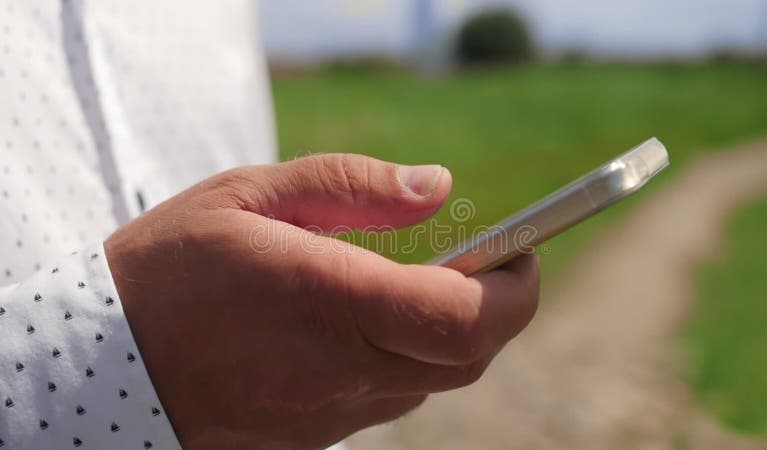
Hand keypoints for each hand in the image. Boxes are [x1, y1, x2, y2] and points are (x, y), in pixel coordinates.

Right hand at [105, 154, 538, 449]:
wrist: (102, 365)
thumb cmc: (173, 267)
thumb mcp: (252, 195)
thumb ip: (354, 187)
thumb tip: (438, 186)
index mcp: (332, 301)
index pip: (467, 317)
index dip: (516, 286)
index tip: (520, 250)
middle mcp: (343, 368)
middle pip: (470, 356)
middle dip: (497, 308)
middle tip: (482, 261)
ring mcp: (332, 413)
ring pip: (434, 381)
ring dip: (447, 333)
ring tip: (412, 286)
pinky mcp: (317, 437)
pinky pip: (389, 399)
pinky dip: (403, 360)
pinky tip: (362, 327)